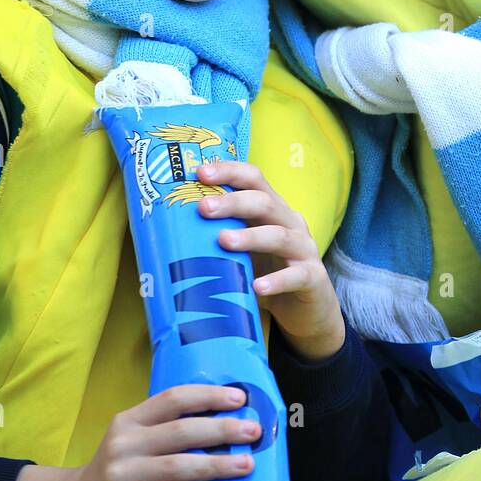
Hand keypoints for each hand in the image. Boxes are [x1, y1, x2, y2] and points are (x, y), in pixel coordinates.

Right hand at [5, 384, 261, 480]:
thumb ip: (164, 430)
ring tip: (246, 465)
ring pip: (177, 466)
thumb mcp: (132, 442)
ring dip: (216, 464)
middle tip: (252, 431)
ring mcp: (121, 474)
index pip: (172, 399)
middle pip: (180, 431)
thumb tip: (221, 421)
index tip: (239, 397)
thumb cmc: (118, 474)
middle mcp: (123, 443)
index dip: (207, 395)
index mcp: (129, 420)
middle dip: (221, 429)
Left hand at [197, 160, 344, 360]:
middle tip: (203, 208)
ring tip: (224, 241)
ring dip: (251, 237)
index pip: (253, 179)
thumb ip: (219, 238)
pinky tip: (257, 287)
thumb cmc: (267, 271)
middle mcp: (290, 222)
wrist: (308, 308)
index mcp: (272, 209)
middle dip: (233, 201)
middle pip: (264, 202)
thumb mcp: (244, 250)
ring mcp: (305, 249)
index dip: (229, 172)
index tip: (200, 173)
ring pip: (280, 235)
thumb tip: (167, 237)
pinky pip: (296, 275)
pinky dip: (277, 281)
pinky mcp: (313, 278)